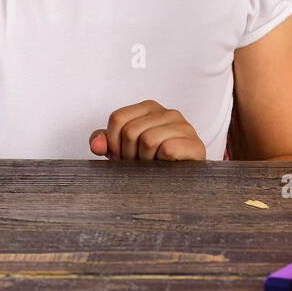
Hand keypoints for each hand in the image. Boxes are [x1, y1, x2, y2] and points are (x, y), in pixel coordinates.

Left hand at [89, 100, 207, 160]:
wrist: (183, 182)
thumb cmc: (152, 162)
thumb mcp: (124, 150)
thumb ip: (107, 143)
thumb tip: (96, 145)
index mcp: (150, 108)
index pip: (118, 118)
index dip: (113, 142)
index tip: (121, 156)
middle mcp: (168, 112)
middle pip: (131, 131)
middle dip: (128, 155)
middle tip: (138, 164)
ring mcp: (184, 127)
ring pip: (148, 140)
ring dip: (145, 161)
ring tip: (152, 166)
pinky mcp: (195, 144)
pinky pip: (168, 149)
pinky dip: (161, 163)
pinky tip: (166, 166)